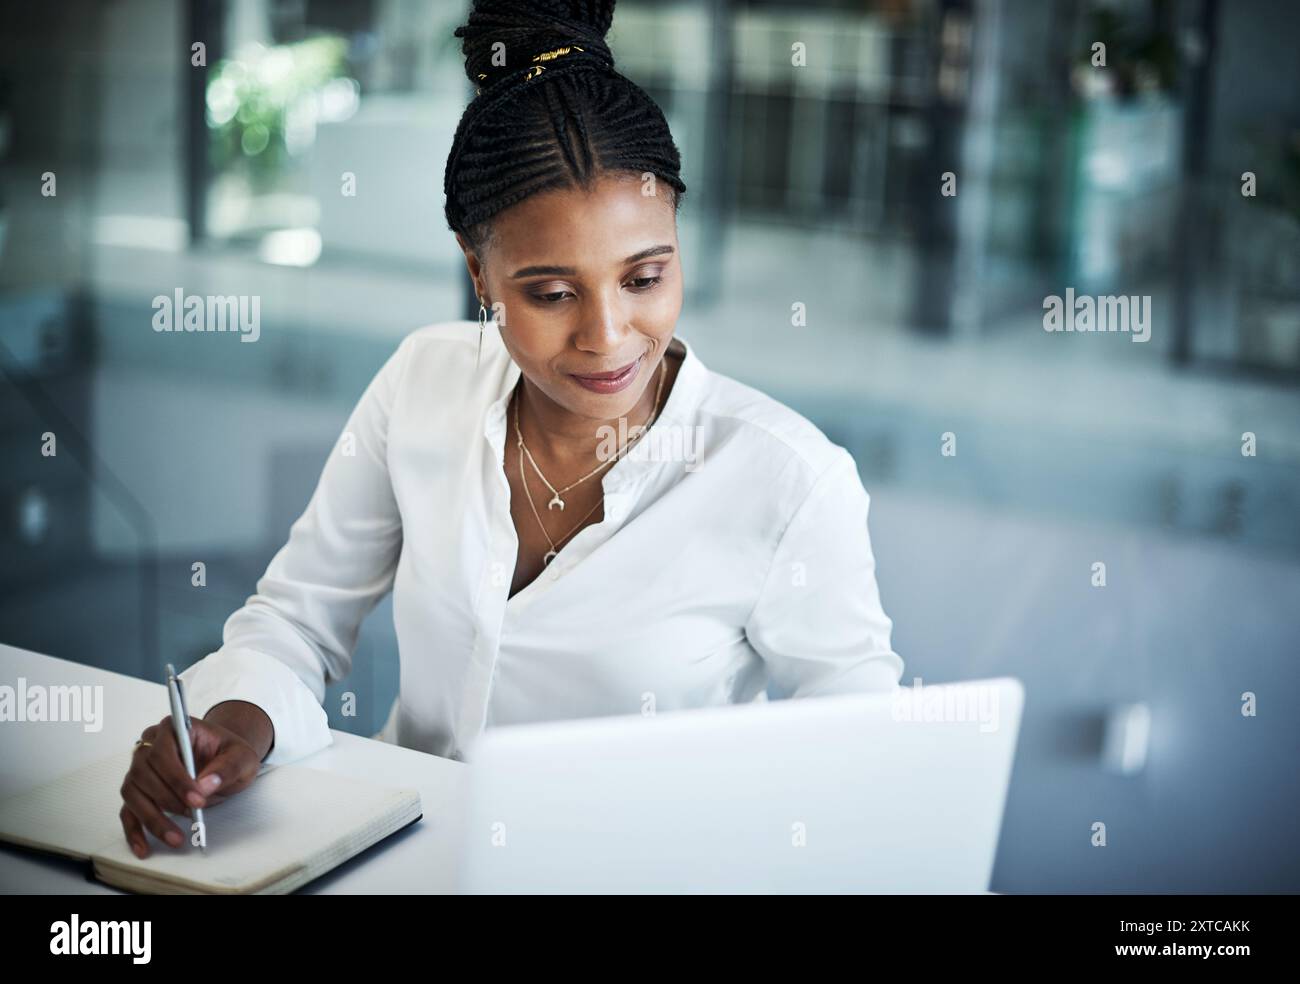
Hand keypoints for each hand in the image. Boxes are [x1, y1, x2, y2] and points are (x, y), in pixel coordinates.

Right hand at [119, 714, 260, 857]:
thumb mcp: (241, 757)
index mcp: (174, 728)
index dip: (177, 778)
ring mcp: (140, 768)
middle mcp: (150, 745)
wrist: (225, 759)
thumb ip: (226, 768)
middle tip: (192, 816)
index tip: (196, 800)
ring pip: (133, 793)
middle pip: (143, 773)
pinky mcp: (139, 790)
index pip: (163, 752)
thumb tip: (205, 786)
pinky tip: (143, 848)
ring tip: (176, 837)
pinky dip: (134, 830)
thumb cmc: (230, 753)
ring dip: (152, 818)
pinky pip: (128, 810)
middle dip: (168, 799)